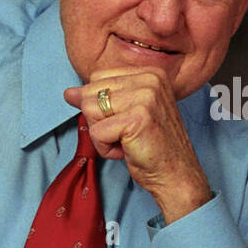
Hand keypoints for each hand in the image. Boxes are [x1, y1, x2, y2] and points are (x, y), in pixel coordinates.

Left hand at [64, 68, 211, 222]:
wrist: (177, 174)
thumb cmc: (154, 146)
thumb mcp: (126, 114)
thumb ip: (99, 98)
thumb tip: (69, 92)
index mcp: (149, 73)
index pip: (98, 78)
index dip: (102, 106)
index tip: (126, 121)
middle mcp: (150, 79)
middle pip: (91, 93)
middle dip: (99, 120)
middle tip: (126, 134)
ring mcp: (145, 97)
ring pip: (90, 110)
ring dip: (102, 135)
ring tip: (126, 141)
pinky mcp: (137, 118)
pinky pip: (96, 132)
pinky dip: (106, 148)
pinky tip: (127, 150)